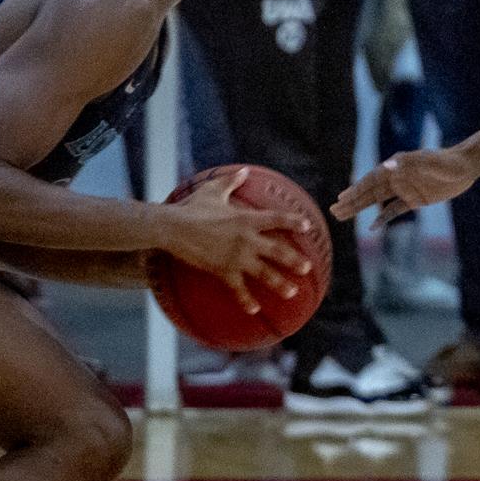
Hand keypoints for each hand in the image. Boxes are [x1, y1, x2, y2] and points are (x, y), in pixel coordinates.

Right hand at [161, 168, 315, 314]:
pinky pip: (238, 289)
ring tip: (292, 293)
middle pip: (277, 251)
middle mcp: (247, 239)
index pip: (277, 219)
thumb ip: (231, 181)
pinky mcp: (223, 271)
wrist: (172, 228)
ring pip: (264, 273)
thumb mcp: (212, 190)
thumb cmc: (191, 207)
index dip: (293, 222)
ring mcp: (236, 257)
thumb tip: (243, 170)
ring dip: (279, 284)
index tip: (307, 226)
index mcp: (247, 219)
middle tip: (307, 268)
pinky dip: (246, 300)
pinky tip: (254, 310)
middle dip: (294, 260)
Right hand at [332, 147, 479, 225]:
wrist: (466, 166)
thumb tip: (386, 165)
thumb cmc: (447, 162)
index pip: (371, 180)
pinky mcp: (415, 199)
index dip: (356, 190)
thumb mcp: (430, 162)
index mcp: (397, 167)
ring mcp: (405, 189)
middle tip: (334, 211)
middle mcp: (397, 177)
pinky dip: (383, 218)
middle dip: (353, 201)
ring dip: (362, 208)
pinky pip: (395, 210)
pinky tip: (372, 227)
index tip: (341, 199)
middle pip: (370, 191)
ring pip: (378, 201)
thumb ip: (410, 163)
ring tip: (343, 216)